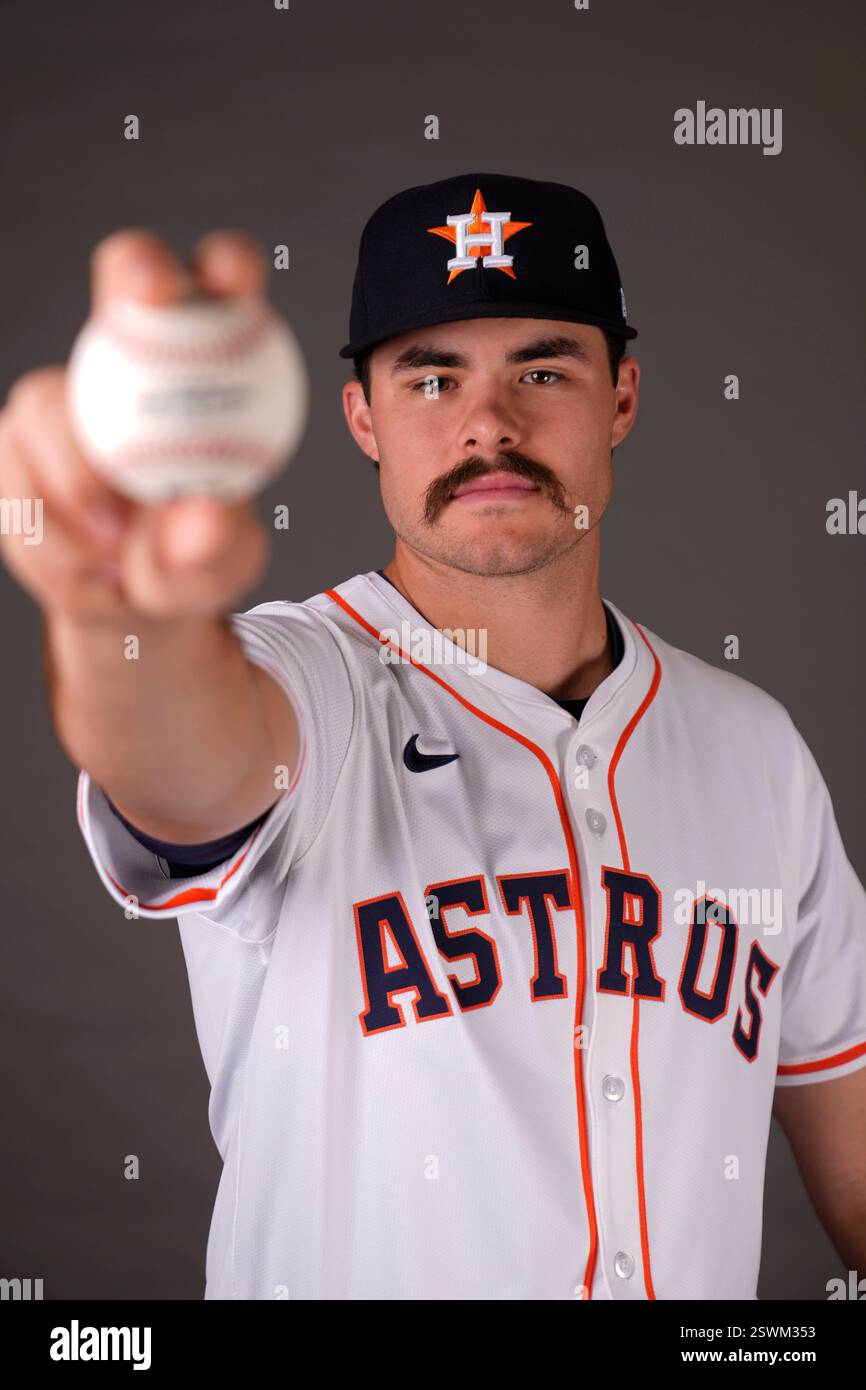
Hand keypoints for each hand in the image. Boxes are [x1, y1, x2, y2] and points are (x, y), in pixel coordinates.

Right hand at [0, 229, 272, 620]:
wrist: (129, 605)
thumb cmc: (191, 562)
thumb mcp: (221, 567)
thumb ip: (217, 545)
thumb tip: (205, 516)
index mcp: (204, 365)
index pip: (221, 293)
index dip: (228, 267)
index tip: (235, 280)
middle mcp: (128, 356)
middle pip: (126, 274)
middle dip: (139, 268)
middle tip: (149, 302)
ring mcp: (62, 393)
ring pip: (52, 405)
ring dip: (80, 488)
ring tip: (119, 558)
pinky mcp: (12, 441)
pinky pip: (18, 480)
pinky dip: (56, 542)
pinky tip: (91, 575)